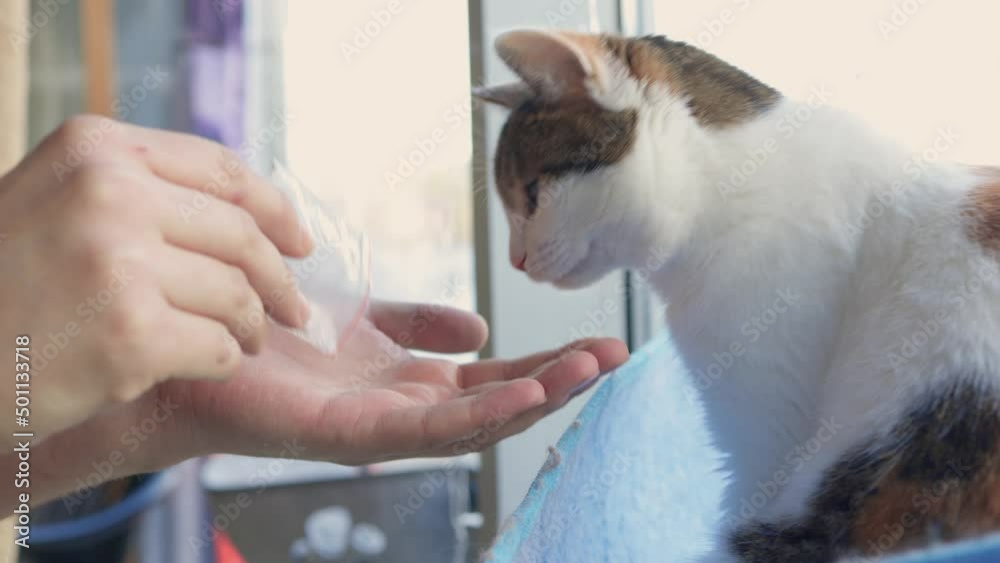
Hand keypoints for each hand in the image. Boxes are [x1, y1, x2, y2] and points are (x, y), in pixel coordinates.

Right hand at [0, 116, 311, 448]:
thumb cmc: (2, 282)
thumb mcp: (57, 200)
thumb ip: (139, 191)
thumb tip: (248, 213)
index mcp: (97, 149)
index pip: (224, 170)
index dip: (277, 209)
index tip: (301, 241)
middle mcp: (111, 194)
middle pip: (242, 235)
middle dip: (281, 279)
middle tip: (295, 310)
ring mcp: (119, 264)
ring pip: (236, 296)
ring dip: (250, 327)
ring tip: (244, 341)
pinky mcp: (129, 337)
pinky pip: (218, 349)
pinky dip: (223, 361)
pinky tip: (203, 364)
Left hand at [6, 301, 627, 511]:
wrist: (194, 349)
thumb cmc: (273, 334)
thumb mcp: (364, 319)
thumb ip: (418, 323)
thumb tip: (478, 327)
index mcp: (410, 384)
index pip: (494, 377)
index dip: (548, 361)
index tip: (602, 341)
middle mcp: (403, 412)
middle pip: (496, 402)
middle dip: (558, 381)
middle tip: (616, 356)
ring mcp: (380, 429)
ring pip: (473, 422)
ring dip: (534, 398)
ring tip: (588, 373)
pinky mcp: (347, 436)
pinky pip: (423, 429)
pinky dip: (478, 415)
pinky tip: (522, 396)